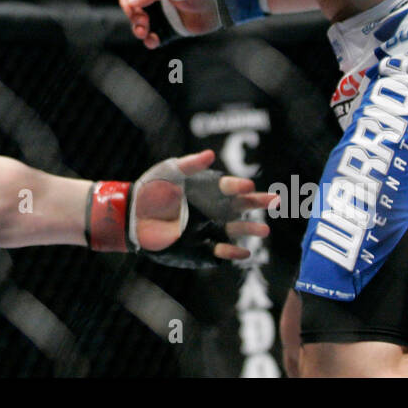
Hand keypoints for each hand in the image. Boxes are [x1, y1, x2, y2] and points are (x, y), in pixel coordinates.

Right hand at [120, 0, 231, 48]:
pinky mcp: (172, 26)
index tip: (131, 10)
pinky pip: (155, 34)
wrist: (223, 0)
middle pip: (134, 7)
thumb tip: (131, 4)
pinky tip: (153, 42)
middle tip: (142, 23)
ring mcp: (165, 10)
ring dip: (139, 29)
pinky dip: (151, 39)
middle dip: (134, 16)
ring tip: (144, 33)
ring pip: (142, 22)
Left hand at [131, 150, 275, 266]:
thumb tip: (210, 154)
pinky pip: (219, 252)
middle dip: (258, 204)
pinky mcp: (199, 249)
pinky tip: (244, 252)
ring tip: (264, 230)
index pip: (228, 187)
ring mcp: (207, 230)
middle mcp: (212, 210)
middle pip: (240, 207)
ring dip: (249, 230)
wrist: (132, 215)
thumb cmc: (151, 189)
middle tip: (276, 201)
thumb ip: (189, 164)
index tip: (247, 186)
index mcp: (207, 190)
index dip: (237, 186)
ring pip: (234, 229)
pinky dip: (232, 252)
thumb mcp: (168, 172)